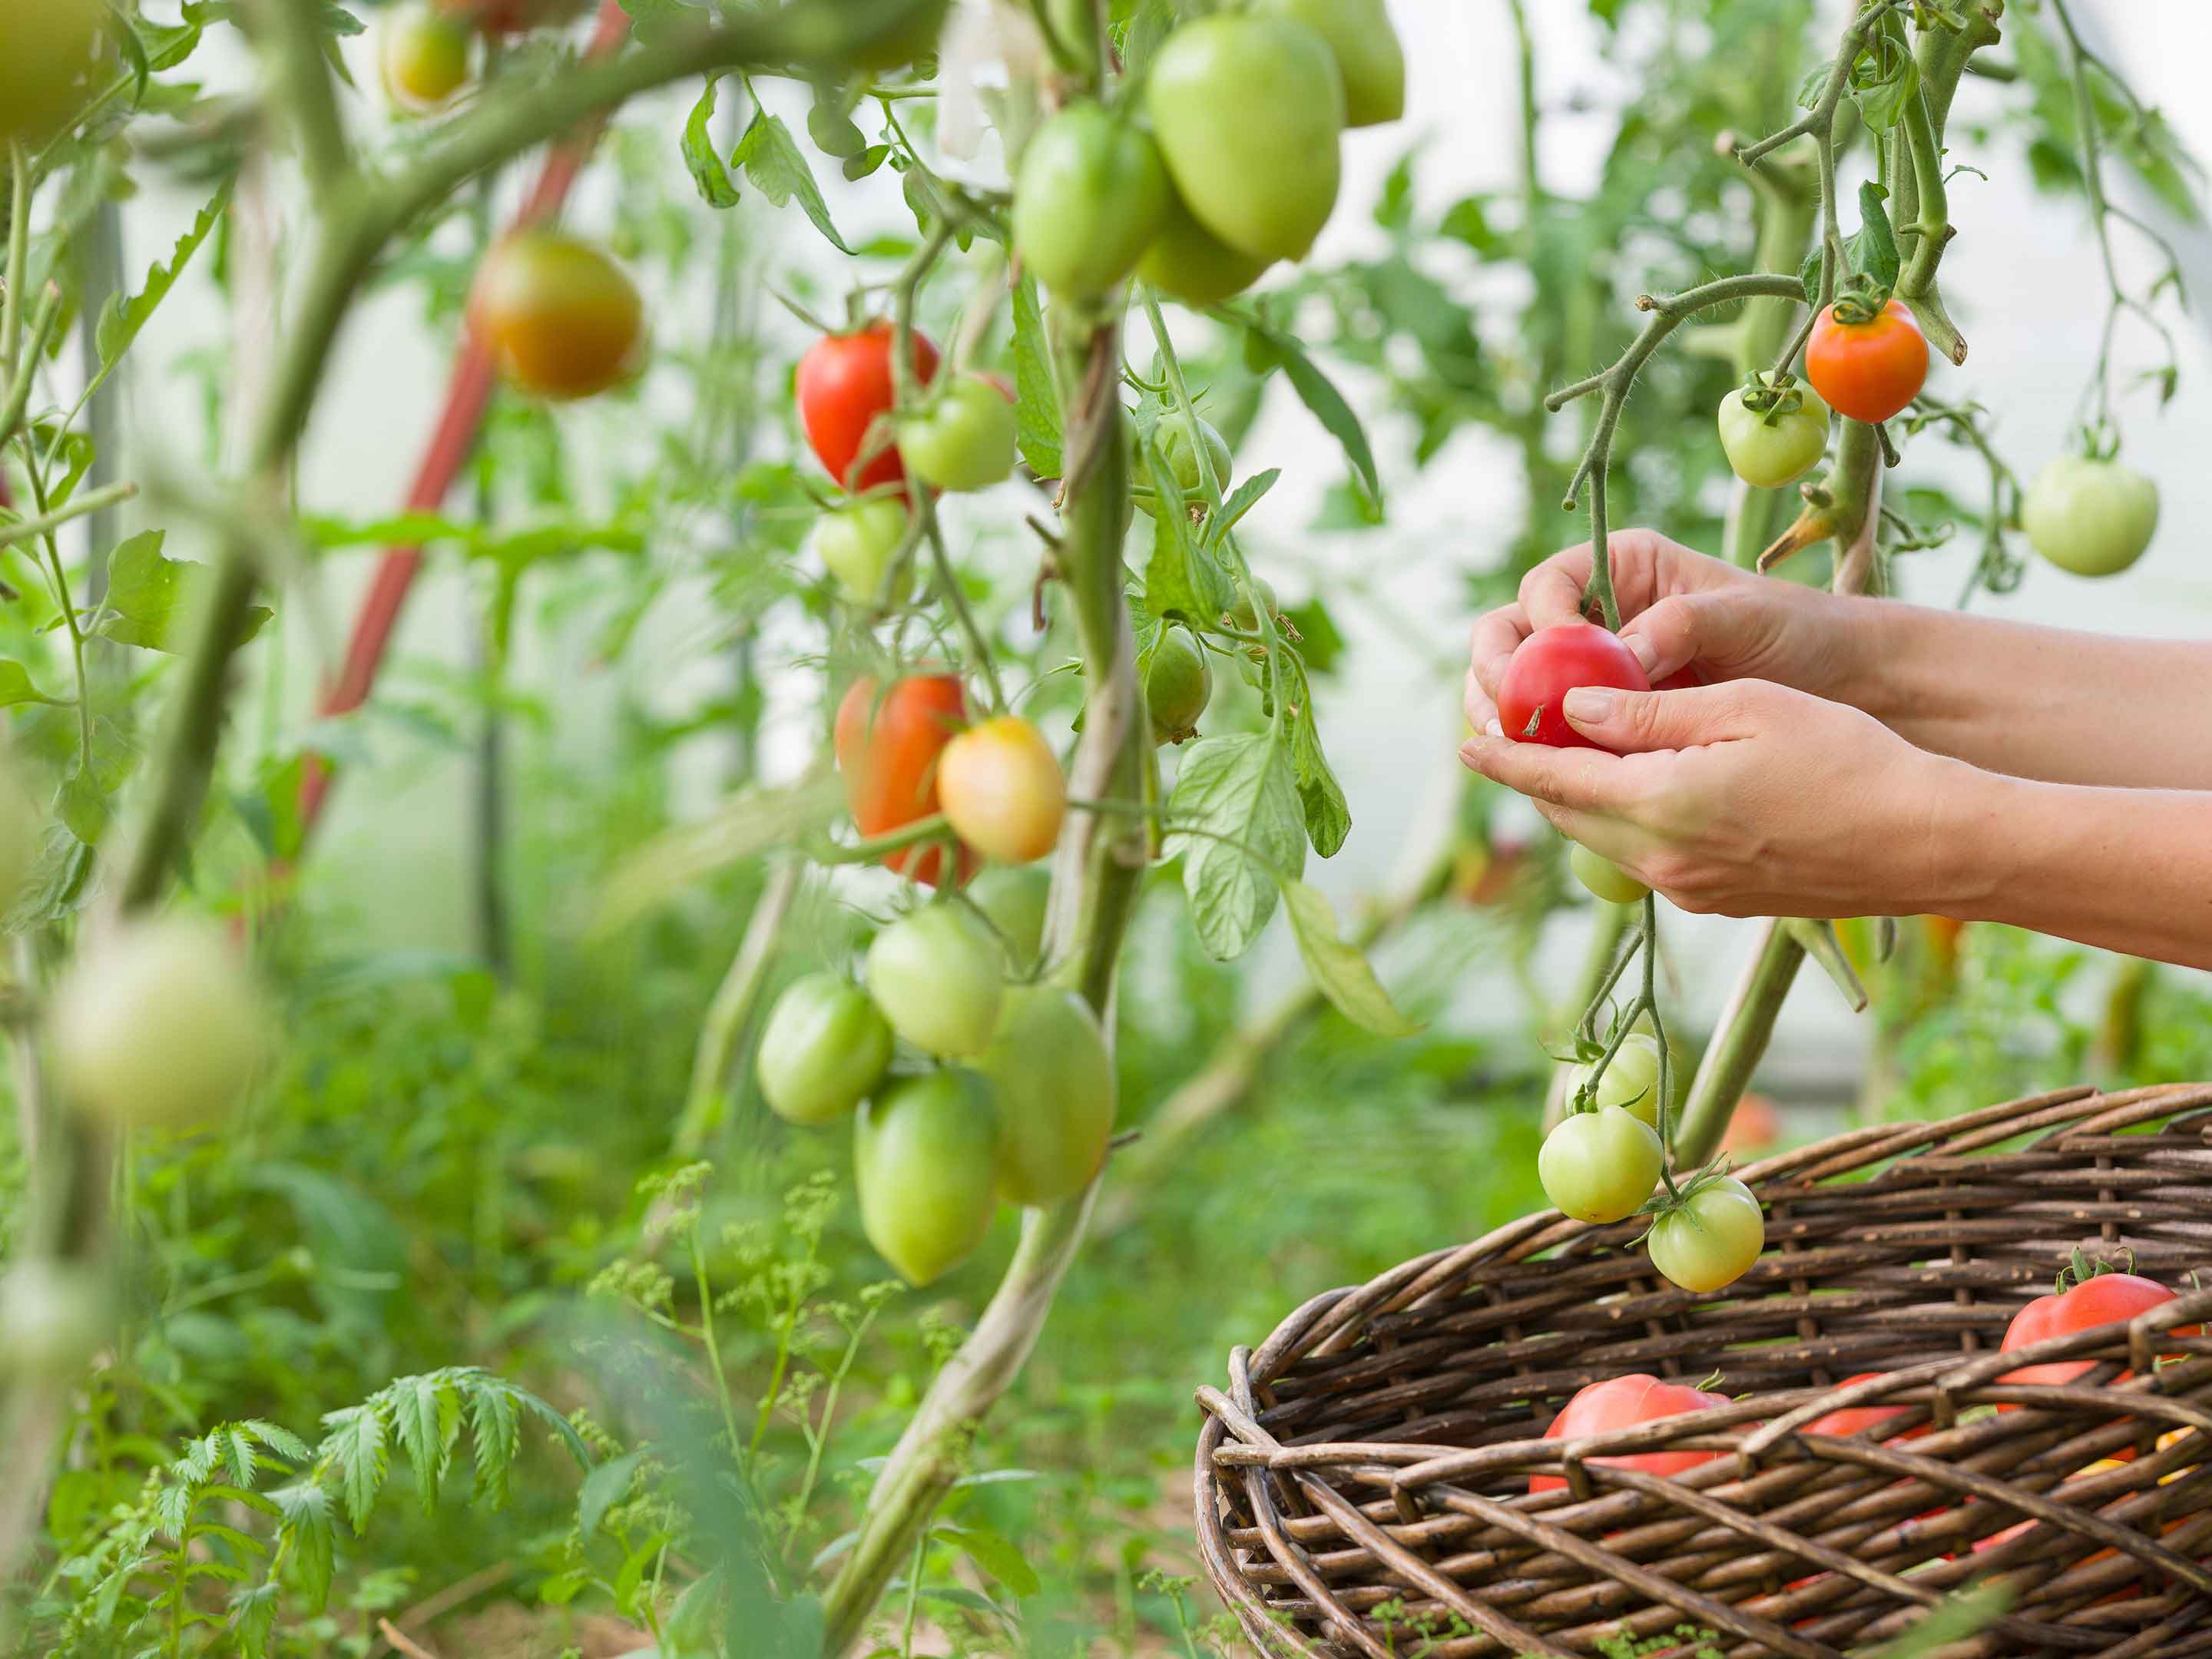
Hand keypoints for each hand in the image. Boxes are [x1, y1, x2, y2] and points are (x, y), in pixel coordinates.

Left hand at [1458, 677, 1979, 918]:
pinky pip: (1643, 853)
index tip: (1464, 739)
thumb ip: (1647, 713)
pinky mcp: (1713, 900)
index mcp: (1660, 804)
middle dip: (1532, 773)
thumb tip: (1572, 705)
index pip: (1553, 777)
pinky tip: (1631, 786)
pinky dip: (1621, 816)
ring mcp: (1686, 888)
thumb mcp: (1744, 708)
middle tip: (1506, 731)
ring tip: (1560, 751)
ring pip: (1602, 835)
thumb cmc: (1847, 757)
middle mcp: (1661, 858)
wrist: (1925, 843)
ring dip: (1576, 795)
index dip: (1504, 754)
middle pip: (1567, 811)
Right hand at [1462, 530, 1872, 736]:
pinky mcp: (1608, 723)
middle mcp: (1596, 618)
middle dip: (1497, 675)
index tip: (1559, 658)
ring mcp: (1595, 674)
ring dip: (1507, 718)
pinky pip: (1557, 736)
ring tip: (1515, 747)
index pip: (1546, 588)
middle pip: (1511, 640)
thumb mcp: (1742, 618)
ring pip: (1520, 692)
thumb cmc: (1797, 633)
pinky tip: (1553, 776)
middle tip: (1505, 714)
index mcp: (1620, 571)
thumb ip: (1677, 628)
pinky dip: (1545, 754)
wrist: (1843, 686)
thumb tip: (1617, 659)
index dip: (1539, 624)